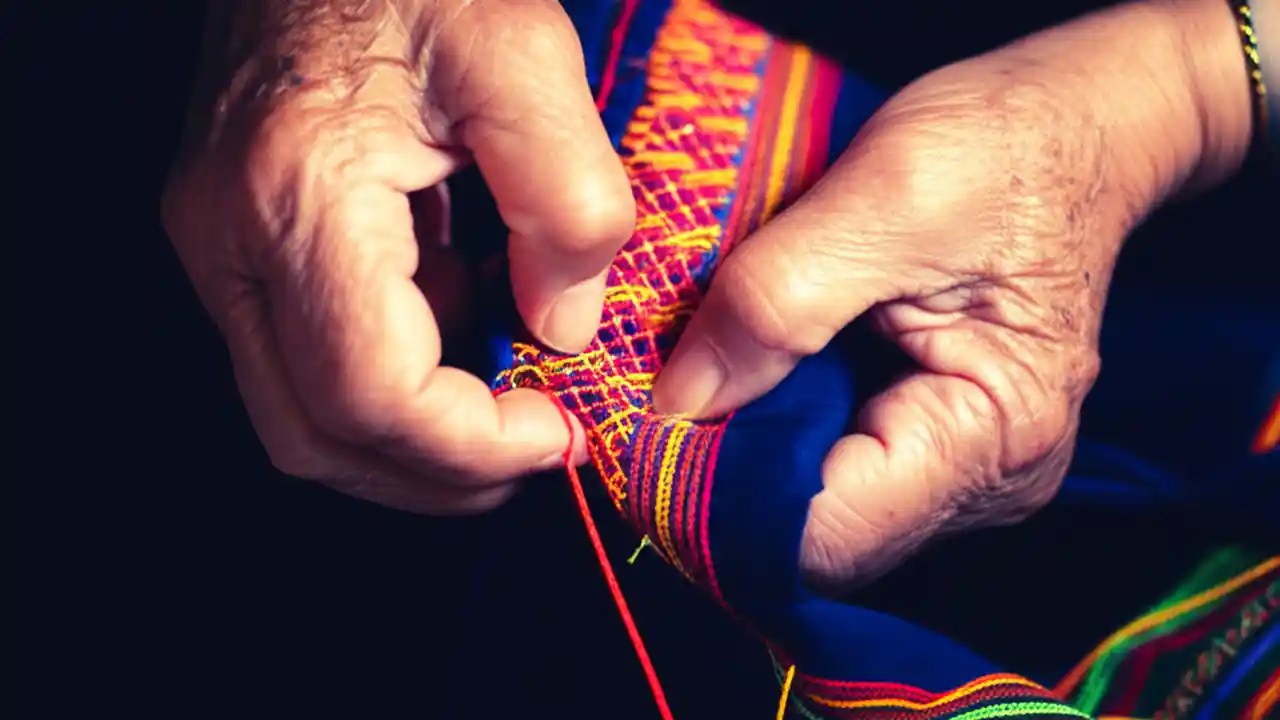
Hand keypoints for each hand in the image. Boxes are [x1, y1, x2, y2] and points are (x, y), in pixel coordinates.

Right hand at [162, 0, 633, 513]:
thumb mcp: (523, 56)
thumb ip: (563, 197)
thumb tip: (563, 329)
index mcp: (299, 195)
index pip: (369, 396)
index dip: (473, 446)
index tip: (560, 432)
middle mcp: (231, 238)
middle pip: (316, 436)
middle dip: (439, 473)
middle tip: (538, 450)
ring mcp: (220, 246)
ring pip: (299, 415)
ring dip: (413, 440)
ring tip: (509, 407)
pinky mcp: (238, 241)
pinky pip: (302, 359)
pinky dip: (391, 383)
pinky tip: (460, 331)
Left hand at [653, 0, 1251, 586]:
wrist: (1078, 124)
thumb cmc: (1006, 148)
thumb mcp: (882, 199)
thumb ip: (775, 303)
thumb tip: (678, 404)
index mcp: (991, 437)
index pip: (824, 536)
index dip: (718, 499)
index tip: (646, 432)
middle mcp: (988, 481)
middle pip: (816, 534)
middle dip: (723, 475)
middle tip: (653, 399)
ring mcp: (965, 467)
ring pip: (818, 504)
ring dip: (744, 451)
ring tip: (699, 378)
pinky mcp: (940, 438)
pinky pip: (837, 464)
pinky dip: (777, 427)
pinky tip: (750, 374)